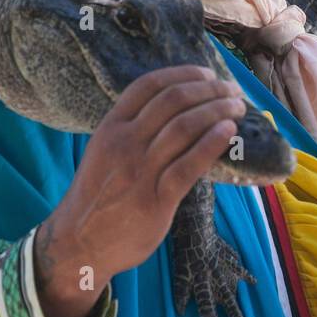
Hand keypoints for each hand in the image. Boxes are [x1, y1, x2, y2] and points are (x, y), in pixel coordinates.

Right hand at [34, 65, 246, 316]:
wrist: (78, 242)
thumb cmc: (99, 195)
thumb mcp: (105, 153)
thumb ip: (133, 131)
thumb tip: (178, 111)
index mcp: (111, 127)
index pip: (148, 86)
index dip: (183, 74)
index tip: (207, 74)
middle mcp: (124, 143)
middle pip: (173, 101)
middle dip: (209, 90)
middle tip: (232, 91)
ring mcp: (140, 171)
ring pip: (184, 127)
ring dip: (217, 111)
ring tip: (237, 108)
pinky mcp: (156, 199)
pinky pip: (189, 165)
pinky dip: (212, 143)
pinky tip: (229, 132)